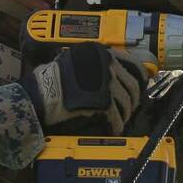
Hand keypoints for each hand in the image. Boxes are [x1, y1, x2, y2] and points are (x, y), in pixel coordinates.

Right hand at [19, 43, 144, 134]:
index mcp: (101, 53)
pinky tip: (114, 129)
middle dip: (133, 99)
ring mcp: (107, 84)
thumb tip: (107, 71)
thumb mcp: (73, 59)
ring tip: (121, 119)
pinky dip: (116, 125)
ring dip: (125, 113)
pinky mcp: (103, 103)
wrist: (40, 94)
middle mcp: (108, 65)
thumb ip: (92, 62)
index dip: (140, 77)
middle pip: (132, 85)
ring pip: (127, 102)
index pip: (133, 63)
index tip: (142, 84)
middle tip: (130, 106)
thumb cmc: (50, 78)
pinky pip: (116, 117)